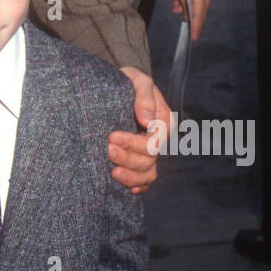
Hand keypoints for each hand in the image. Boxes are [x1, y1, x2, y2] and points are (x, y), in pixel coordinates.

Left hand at [109, 68, 169, 192]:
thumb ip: (144, 97)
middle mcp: (158, 139)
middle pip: (149, 159)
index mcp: (163, 121)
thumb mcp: (137, 80)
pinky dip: (137, 186)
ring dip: (130, 176)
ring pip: (147, 174)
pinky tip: (127, 189)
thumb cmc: (127, 80)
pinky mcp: (136, 158)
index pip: (153, 141)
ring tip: (110, 171)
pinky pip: (143, 180)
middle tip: (106, 150)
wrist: (114, 86)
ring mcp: (147, 151)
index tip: (112, 136)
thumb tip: (147, 121)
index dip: (133, 143)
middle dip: (128, 158)